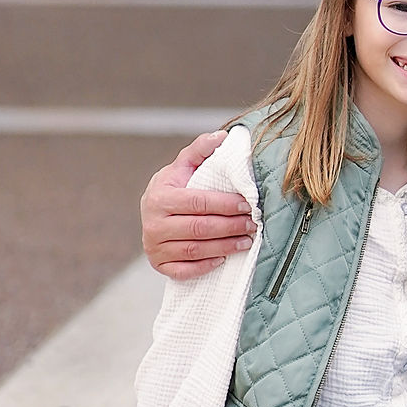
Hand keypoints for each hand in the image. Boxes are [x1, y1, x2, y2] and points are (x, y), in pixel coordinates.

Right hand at [141, 131, 254, 278]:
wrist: (153, 211)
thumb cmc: (175, 186)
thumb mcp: (183, 165)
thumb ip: (200, 150)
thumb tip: (222, 136)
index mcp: (159, 197)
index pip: (198, 202)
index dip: (225, 204)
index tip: (247, 204)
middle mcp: (153, 224)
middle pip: (200, 228)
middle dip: (231, 226)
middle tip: (253, 223)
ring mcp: (154, 247)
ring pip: (195, 250)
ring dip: (225, 246)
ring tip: (247, 240)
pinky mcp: (158, 265)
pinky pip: (184, 271)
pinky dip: (206, 266)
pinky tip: (224, 258)